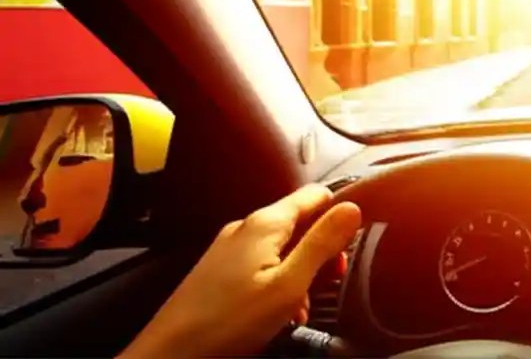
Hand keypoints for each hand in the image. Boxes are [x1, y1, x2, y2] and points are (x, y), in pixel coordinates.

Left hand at [121, 184, 361, 358]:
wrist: (170, 353)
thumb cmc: (230, 321)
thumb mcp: (288, 285)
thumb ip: (321, 244)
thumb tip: (352, 208)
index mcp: (266, 223)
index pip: (316, 194)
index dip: (339, 215)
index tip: (349, 247)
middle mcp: (246, 227)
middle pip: (300, 222)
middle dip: (321, 251)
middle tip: (328, 283)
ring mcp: (229, 248)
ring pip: (282, 246)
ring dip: (300, 272)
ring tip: (301, 307)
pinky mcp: (219, 269)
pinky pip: (262, 263)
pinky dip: (278, 282)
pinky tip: (278, 312)